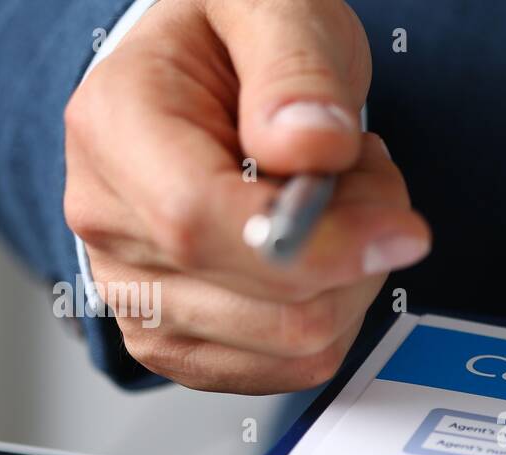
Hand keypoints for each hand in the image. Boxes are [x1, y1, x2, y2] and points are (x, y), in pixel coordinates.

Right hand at [63, 0, 429, 392]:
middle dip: (354, 248)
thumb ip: (295, 67)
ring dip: (352, 278)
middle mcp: (109, 223)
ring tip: (337, 199)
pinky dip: (335, 313)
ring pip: (292, 344)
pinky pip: (292, 367)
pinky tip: (320, 250)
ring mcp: (139, 295)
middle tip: (364, 172)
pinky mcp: (182, 342)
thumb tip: (307, 148)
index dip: (313, 246)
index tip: (396, 230)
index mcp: (115, 128)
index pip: (201, 225)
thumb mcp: (273, 4)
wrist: (213, 77)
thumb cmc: (235, 41)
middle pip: (263, 304)